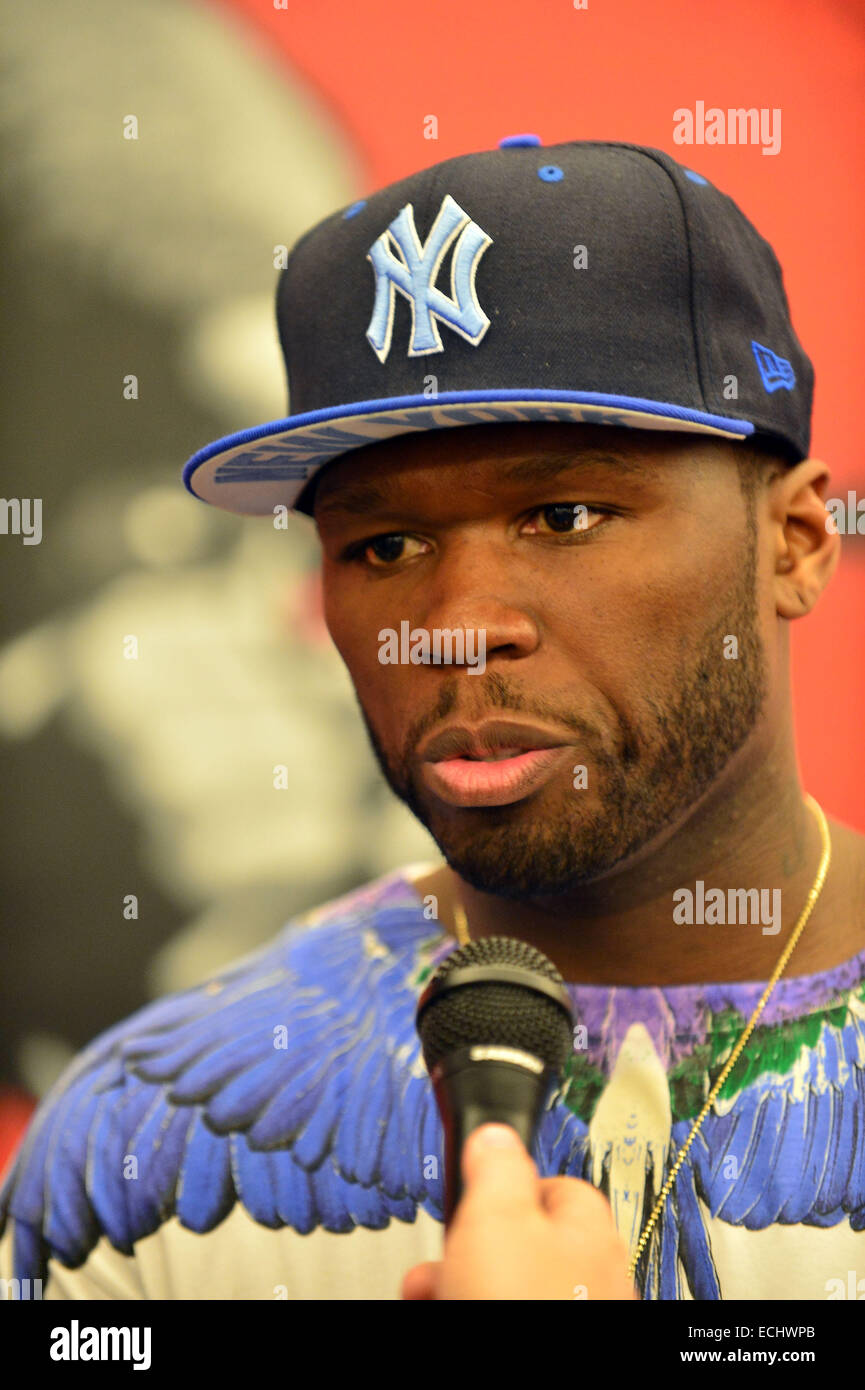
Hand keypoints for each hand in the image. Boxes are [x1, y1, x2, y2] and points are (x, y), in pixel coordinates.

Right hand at [401, 1123, 637, 1299]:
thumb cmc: (524, 1307)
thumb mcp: (495, 1215)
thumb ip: (497, 1165)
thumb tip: (495, 1133)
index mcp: (588, 1226)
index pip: (547, 1183)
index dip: (497, 1189)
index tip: (465, 1198)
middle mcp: (592, 1274)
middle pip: (519, 1241)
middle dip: (466, 1249)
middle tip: (436, 1265)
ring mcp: (577, 1314)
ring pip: (508, 1286)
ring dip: (460, 1283)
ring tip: (428, 1296)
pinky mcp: (560, 1354)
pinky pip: (510, 1308)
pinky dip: (474, 1303)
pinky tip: (448, 1310)